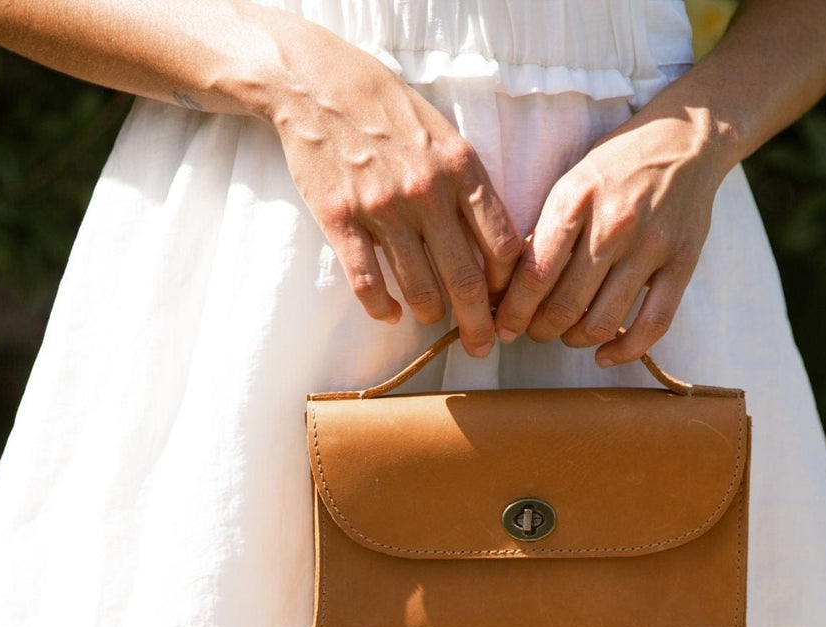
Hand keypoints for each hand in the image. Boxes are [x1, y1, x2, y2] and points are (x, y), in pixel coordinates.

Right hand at [268, 25, 522, 355]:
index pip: (503, 247)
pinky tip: (390, 314)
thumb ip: (470, 187)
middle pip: (466, 280)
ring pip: (419, 288)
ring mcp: (382, 208)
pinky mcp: (340, 219)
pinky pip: (367, 282)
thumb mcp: (446, 136)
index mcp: (462, 169)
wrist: (317, 83)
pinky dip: (381, 308)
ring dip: (431, 312)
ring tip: (432, 316)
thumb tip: (495, 246)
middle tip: (482, 345)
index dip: (508, 285)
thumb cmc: (390, 109)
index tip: (505, 301)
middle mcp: (427, 193)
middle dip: (479, 324)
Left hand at [492, 85, 729, 364]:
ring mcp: (652, 246)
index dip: (514, 310)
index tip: (504, 325)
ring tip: (567, 335)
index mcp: (577, 199)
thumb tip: (512, 286)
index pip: (535, 273)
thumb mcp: (572, 183)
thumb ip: (546, 231)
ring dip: (576, 340)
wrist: (685, 140)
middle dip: (540, 329)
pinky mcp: (683, 263)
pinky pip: (653, 324)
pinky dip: (625, 350)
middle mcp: (614, 224)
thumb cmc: (617, 166)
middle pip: (566, 305)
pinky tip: (604, 355)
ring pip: (603, 321)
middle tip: (533, 331)